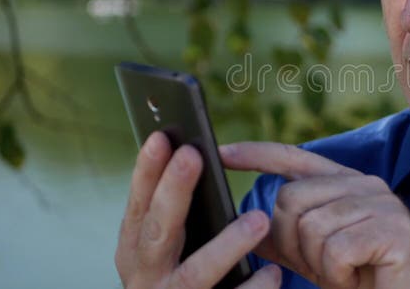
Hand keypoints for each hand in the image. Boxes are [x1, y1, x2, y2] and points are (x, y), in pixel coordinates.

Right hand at [115, 132, 281, 288]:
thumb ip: (173, 215)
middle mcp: (146, 277)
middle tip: (193, 155)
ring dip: (226, 245)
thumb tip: (189, 153)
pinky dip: (252, 288)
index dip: (146, 172)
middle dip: (173, 192)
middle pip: (157, 233)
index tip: (161, 137)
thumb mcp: (165, 251)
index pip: (139, 206)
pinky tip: (273, 272)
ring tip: (259, 219)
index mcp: (136, 251)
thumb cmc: (181, 279)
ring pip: (195, 274)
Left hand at [220, 142, 409, 288]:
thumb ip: (289, 238)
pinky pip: (336, 250)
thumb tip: (248, 225)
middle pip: (290, 200)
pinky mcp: (392, 230)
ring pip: (311, 228)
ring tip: (343, 273)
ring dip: (317, 264)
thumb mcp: (319, 257)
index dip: (257, 155)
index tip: (222, 154)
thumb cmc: (368, 278)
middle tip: (318, 268)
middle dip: (290, 243)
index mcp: (347, 184)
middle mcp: (364, 185)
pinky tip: (357, 279)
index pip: (295, 158)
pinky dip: (337, 276)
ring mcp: (381, 204)